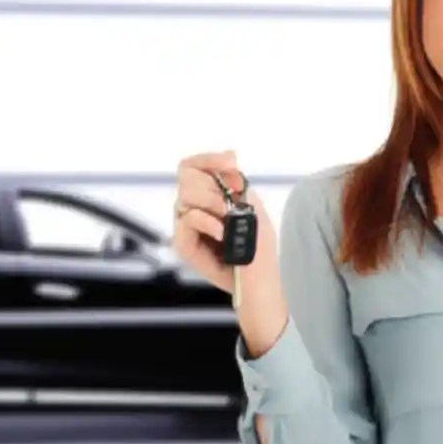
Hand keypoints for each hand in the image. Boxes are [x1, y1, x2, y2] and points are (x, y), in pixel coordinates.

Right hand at [172, 150, 286, 349]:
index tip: (230, 161)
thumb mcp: (257, 212)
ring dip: (212, 202)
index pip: (196, 165)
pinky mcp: (184, 243)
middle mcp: (197, 206)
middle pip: (186, 175)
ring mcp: (188, 225)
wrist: (257, 284)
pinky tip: (221, 232)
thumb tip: (229, 167)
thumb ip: (240, 187)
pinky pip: (188, 217)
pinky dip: (207, 221)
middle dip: (212, 183)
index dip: (209, 158)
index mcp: (213, 195)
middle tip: (230, 202)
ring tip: (228, 221)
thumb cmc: (258, 252)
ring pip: (186, 193)